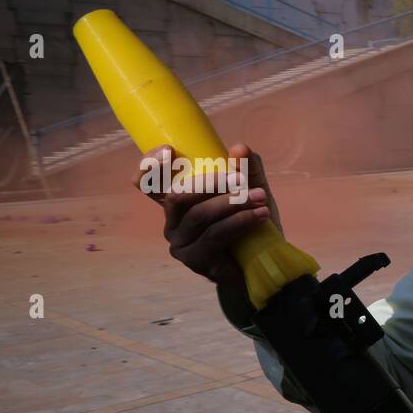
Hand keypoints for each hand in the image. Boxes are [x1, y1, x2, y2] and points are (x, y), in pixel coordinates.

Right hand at [134, 143, 281, 290]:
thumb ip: (247, 170)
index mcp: (177, 202)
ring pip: (199, 216)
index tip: (169, 151)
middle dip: (210, 184)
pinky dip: (239, 221)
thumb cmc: (252, 223)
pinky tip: (259, 215)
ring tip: (260, 198)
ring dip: (232, 204)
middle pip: (177, 197)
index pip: (147, 183)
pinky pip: (214, 235)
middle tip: (239, 179)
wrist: (265, 263)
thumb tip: (239, 148)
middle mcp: (172, 222)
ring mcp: (181, 244)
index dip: (150, 167)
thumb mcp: (252, 191)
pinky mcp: (196, 260)